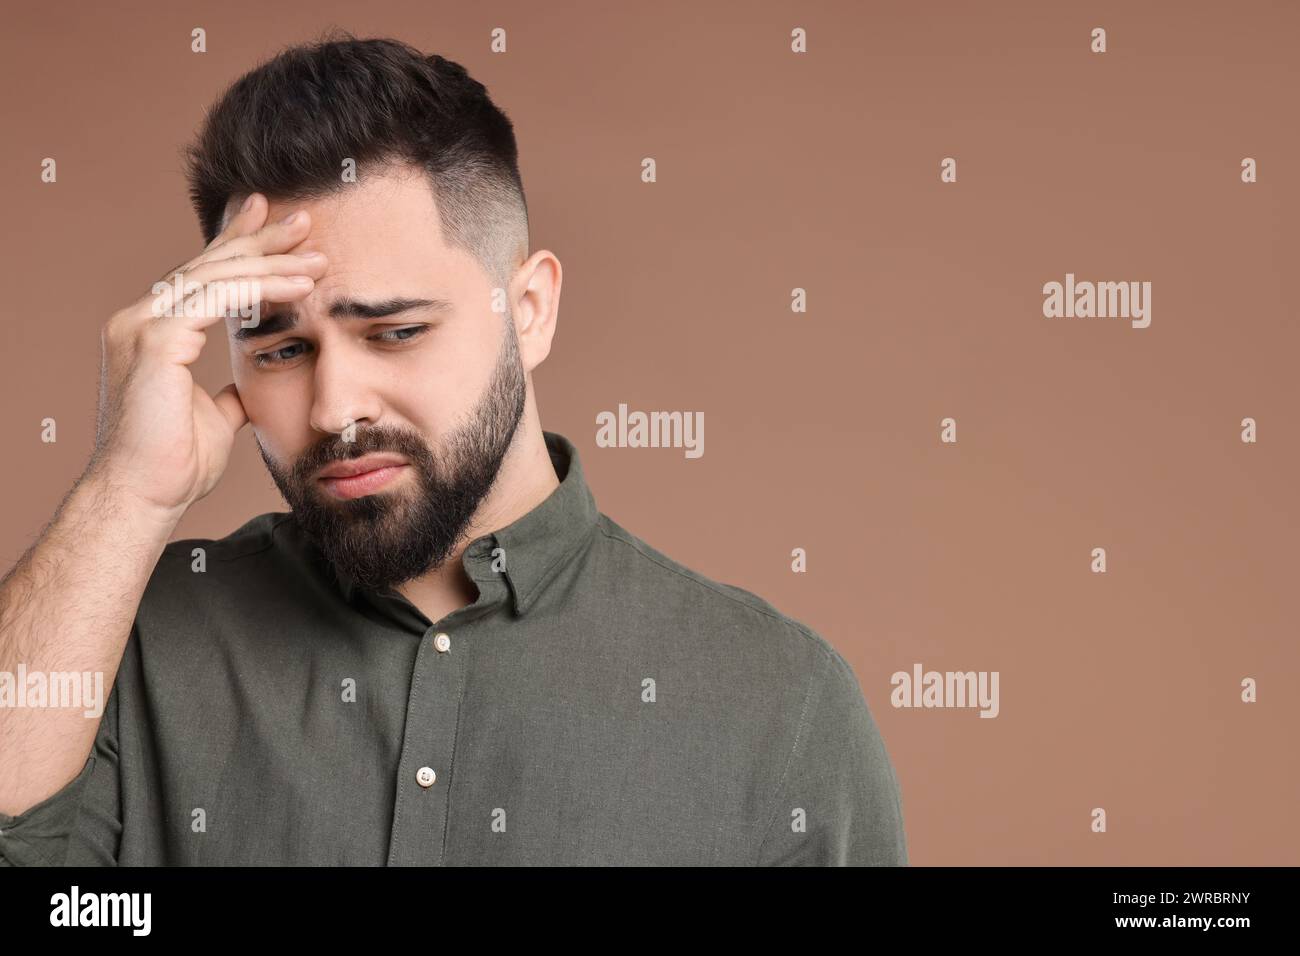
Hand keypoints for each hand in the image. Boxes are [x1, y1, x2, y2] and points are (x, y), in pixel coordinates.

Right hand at [84, 194, 327, 517]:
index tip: (274, 223)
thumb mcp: (214, 418)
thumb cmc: (174, 465)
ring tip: (317, 257)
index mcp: (151, 330)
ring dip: (272, 264)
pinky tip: (297, 287)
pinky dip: (260, 290)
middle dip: (259, 240)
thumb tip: (247, 385)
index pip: (202, 276)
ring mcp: (142, 326)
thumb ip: (228, 392)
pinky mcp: (155, 341)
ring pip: (217, 276)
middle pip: (209, 264)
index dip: (238, 247)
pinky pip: (217, 300)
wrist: (145, 497)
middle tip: (303, 220)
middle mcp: (140, 319)